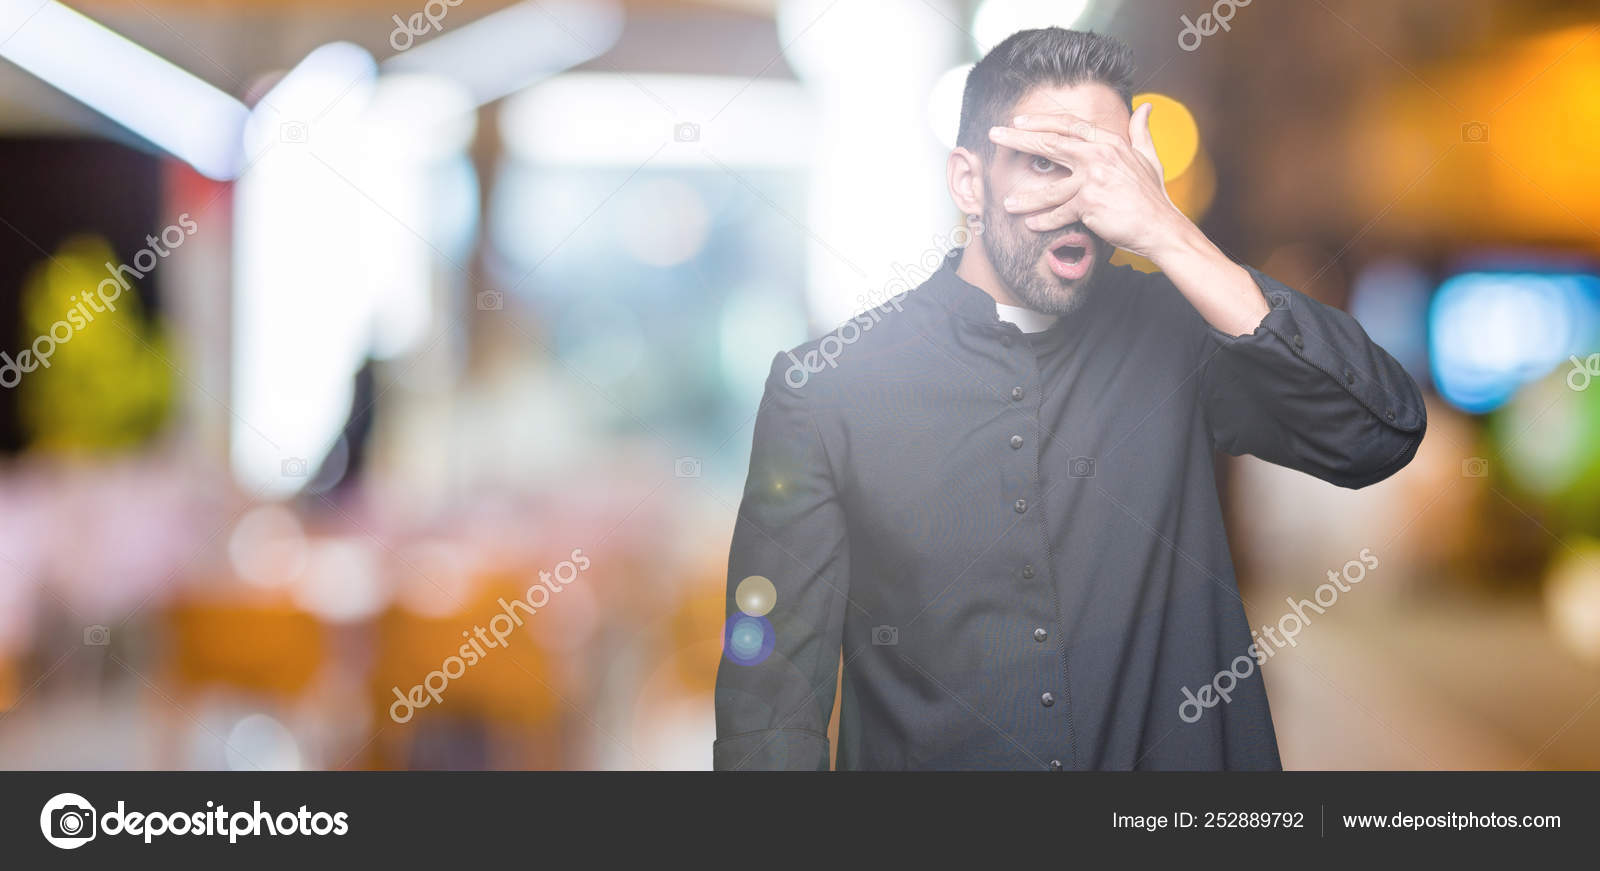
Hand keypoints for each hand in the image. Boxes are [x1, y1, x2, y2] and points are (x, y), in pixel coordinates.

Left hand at [988, 103, 1188, 259]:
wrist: (1161, 227)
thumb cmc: (1153, 196)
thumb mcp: (1149, 157)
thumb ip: (1141, 132)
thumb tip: (1147, 108)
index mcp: (1110, 142)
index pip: (1069, 125)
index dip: (1042, 122)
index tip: (1019, 120)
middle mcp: (1099, 155)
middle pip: (1050, 144)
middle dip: (1018, 139)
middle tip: (995, 135)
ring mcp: (1093, 178)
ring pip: (1049, 187)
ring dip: (1025, 197)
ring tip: (1007, 202)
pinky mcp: (1089, 203)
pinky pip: (1059, 213)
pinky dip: (1044, 221)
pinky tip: (1030, 225)